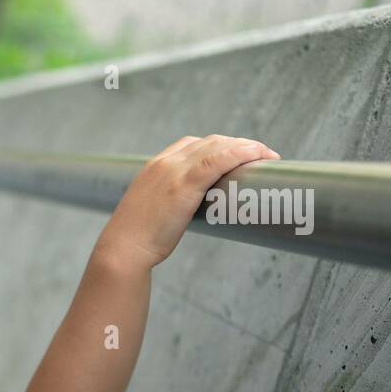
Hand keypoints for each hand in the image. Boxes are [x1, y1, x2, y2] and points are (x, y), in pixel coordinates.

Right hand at [96, 135, 279, 270]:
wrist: (122, 249)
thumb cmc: (136, 240)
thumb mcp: (151, 212)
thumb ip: (168, 205)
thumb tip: (184, 215)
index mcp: (155, 166)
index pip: (193, 144)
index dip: (221, 145)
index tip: (239, 155)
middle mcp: (164, 163)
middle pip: (210, 141)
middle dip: (239, 144)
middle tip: (261, 157)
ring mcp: (173, 172)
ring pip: (218, 146)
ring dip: (247, 147)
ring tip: (267, 157)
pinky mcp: (184, 186)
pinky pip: (218, 160)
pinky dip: (240, 153)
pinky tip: (258, 156)